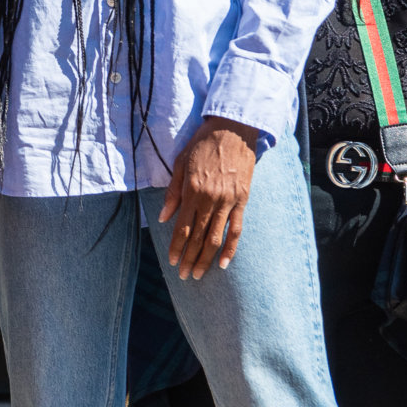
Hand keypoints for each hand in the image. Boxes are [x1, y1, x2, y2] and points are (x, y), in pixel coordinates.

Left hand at [158, 117, 258, 279]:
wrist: (233, 130)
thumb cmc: (202, 144)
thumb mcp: (180, 163)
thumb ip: (172, 192)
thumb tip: (164, 218)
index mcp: (192, 190)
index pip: (182, 228)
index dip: (177, 248)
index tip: (173, 262)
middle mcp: (209, 199)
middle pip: (197, 237)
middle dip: (190, 259)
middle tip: (184, 276)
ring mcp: (228, 201)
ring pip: (216, 238)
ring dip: (206, 259)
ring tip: (199, 274)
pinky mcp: (242, 200)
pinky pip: (236, 229)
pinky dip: (230, 248)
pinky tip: (224, 263)